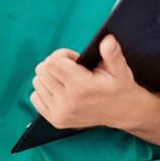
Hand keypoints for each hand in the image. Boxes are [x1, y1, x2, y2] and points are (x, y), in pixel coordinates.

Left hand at [30, 35, 150, 132]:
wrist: (123, 112)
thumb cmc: (119, 86)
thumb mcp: (120, 68)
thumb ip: (112, 53)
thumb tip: (107, 40)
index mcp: (82, 87)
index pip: (53, 62)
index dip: (62, 55)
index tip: (75, 59)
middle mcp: (69, 102)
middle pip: (42, 70)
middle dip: (55, 64)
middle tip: (71, 68)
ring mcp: (61, 113)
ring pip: (37, 83)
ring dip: (49, 77)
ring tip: (67, 79)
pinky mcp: (56, 120)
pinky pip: (35, 97)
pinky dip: (44, 90)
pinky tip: (61, 90)